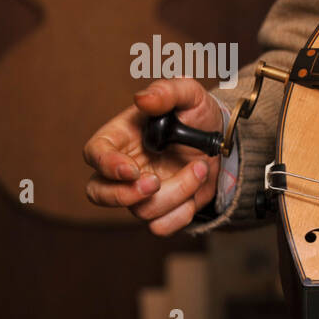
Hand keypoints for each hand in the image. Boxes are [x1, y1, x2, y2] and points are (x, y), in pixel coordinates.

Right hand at [83, 78, 222, 234]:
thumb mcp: (188, 95)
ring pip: (141, 210)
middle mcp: (124, 169)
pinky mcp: (162, 209)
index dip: (107, 166)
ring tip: (200, 167)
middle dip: (124, 195)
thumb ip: (166, 92)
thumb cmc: (196, 115)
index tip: (132, 169)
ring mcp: (141, 192)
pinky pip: (160, 226)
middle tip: (155, 183)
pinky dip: (181, 214)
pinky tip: (196, 190)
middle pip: (98, 194)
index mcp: (119, 138)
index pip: (95, 155)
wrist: (222, 141)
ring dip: (177, 193)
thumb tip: (143, 99)